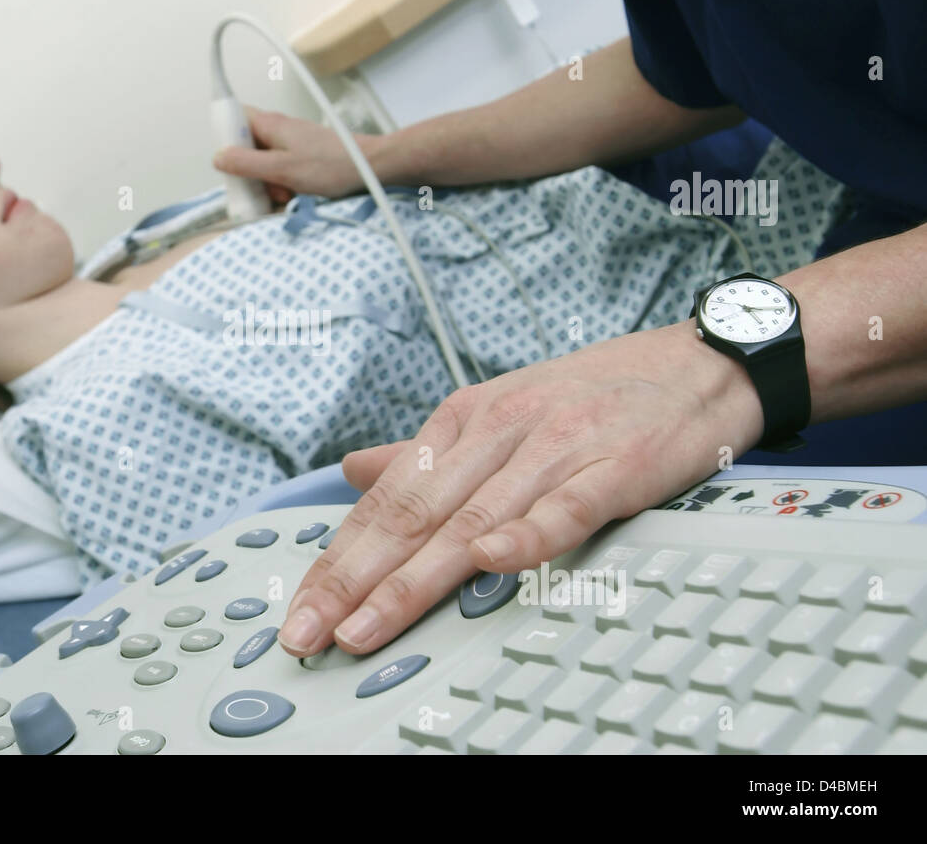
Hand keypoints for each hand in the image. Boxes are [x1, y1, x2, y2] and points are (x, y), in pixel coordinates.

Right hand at [211, 106, 380, 206]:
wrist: (370, 168)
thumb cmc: (334, 165)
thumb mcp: (282, 169)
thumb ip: (246, 164)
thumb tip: (219, 158)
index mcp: (269, 125)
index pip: (232, 120)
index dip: (225, 143)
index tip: (228, 165)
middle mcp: (278, 131)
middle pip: (245, 149)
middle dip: (249, 173)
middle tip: (262, 188)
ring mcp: (290, 146)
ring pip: (263, 165)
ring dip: (268, 184)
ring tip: (285, 194)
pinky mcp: (301, 159)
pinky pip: (280, 173)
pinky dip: (283, 186)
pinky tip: (295, 196)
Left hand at [277, 319, 765, 656]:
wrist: (694, 365)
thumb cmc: (590, 396)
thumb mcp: (496, 411)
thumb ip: (423, 451)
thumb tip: (354, 471)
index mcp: (463, 420)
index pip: (386, 502)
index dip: (338, 560)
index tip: (302, 608)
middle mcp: (498, 432)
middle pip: (412, 516)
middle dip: (352, 581)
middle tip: (309, 631)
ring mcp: (555, 448)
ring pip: (470, 520)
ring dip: (413, 580)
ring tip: (366, 627)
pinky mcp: (615, 466)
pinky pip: (564, 506)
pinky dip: (525, 536)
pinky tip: (487, 563)